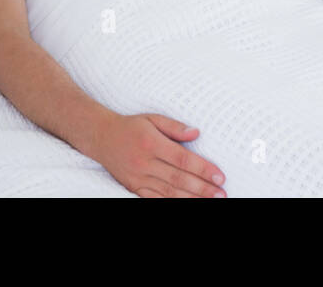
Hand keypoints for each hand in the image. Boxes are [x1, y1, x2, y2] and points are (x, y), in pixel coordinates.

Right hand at [90, 113, 226, 197]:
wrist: (101, 137)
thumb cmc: (131, 126)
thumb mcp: (152, 118)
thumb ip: (175, 126)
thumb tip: (197, 133)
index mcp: (151, 143)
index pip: (182, 158)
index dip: (202, 168)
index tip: (220, 176)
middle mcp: (144, 162)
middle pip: (178, 178)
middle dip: (202, 188)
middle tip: (221, 193)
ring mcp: (138, 178)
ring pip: (169, 192)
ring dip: (192, 198)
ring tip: (211, 201)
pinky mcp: (133, 187)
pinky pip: (155, 199)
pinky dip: (171, 203)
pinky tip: (186, 203)